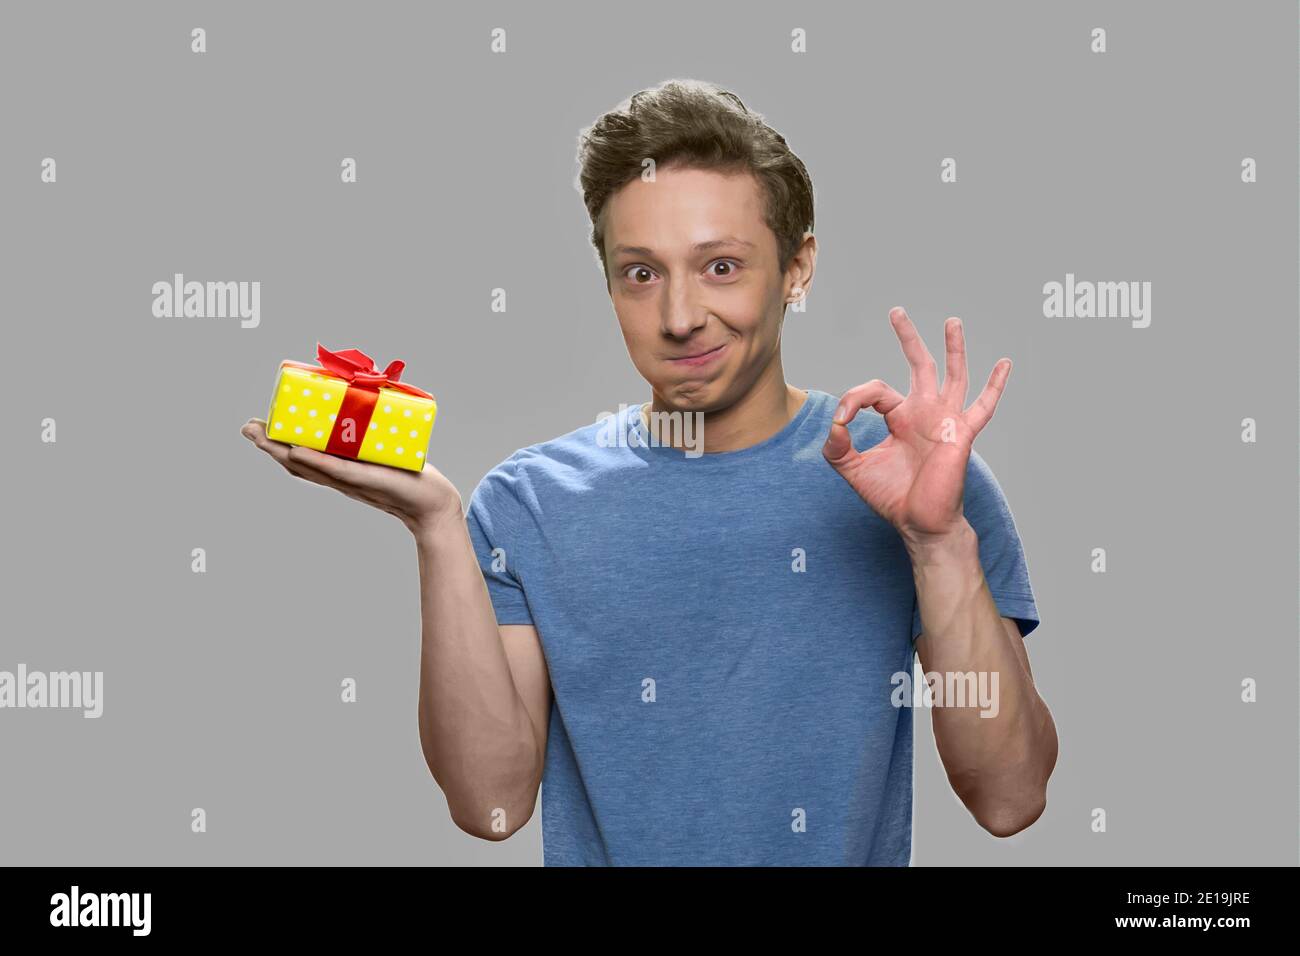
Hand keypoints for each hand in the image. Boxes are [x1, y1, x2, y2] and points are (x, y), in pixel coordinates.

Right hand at [241, 418, 462, 537]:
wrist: (429, 503)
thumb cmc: (407, 475)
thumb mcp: (384, 451)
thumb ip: (372, 433)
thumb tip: (369, 396)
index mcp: (337, 469)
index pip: (301, 456)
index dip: (277, 443)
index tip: (258, 425)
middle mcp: (337, 476)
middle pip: (295, 462)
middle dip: (268, 444)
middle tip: (246, 427)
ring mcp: (349, 479)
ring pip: (308, 465)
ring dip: (280, 450)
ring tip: (259, 435)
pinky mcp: (365, 479)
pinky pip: (336, 470)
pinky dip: (316, 461)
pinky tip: (295, 451)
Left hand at [821, 307, 1010, 546]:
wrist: (919, 523)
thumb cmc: (892, 497)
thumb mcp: (853, 468)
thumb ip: (837, 445)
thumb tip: (834, 422)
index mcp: (899, 418)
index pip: (876, 391)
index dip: (854, 400)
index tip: (841, 421)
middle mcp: (923, 413)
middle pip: (917, 366)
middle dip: (907, 338)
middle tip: (896, 312)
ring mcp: (945, 420)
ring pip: (952, 375)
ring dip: (952, 348)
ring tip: (952, 321)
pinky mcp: (961, 434)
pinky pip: (983, 407)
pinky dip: (995, 385)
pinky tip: (1005, 364)